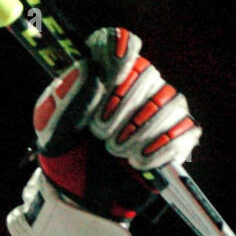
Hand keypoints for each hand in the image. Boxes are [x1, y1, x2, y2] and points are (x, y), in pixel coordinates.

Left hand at [33, 27, 201, 222]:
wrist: (79, 194)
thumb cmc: (66, 155)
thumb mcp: (52, 132)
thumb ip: (65, 101)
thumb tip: (89, 71)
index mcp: (101, 75)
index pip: (116, 41)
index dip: (119, 51)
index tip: (111, 73)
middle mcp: (136, 85)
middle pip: (146, 73)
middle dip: (121, 105)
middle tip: (98, 132)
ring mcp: (160, 109)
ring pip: (170, 102)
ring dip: (139, 130)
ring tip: (114, 151)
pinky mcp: (177, 136)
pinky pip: (185, 130)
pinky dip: (161, 147)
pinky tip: (137, 161)